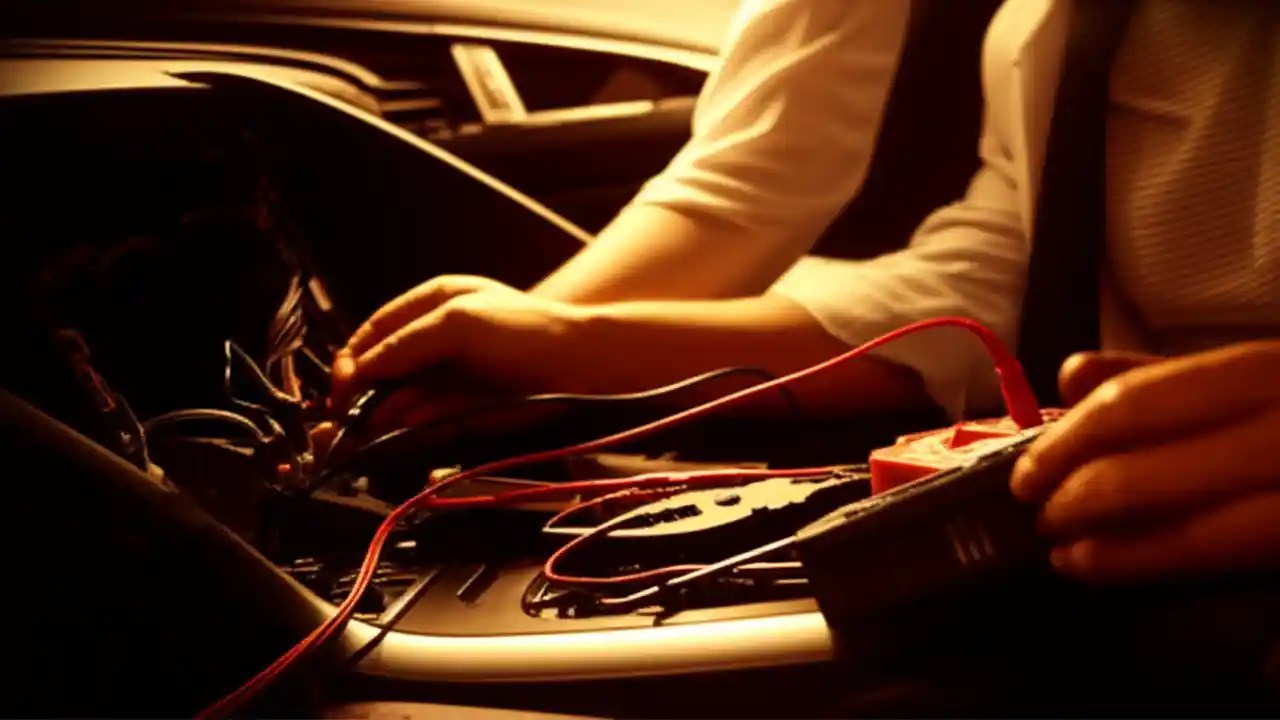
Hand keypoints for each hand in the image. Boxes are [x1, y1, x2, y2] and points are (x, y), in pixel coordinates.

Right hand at [330, 275, 584, 424]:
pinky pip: (421, 420)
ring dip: (376, 415)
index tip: (339, 386)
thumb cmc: (523, 330)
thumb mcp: (456, 323)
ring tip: (357, 431)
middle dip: (357, 391)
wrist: (577, 367)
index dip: (353, 358)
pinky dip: (404, 427)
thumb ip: (404, 344)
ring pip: (396, 399)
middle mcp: (434, 339)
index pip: (375, 331)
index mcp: (432, 303)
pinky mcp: (460, 410)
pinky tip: (393, 431)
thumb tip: (359, 371)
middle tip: (338, 417)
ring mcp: (446, 376)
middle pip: (380, 367)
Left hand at [1010, 342, 1279, 582]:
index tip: (1023, 477)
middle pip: (1143, 478)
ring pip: (1187, 535)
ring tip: (1065, 554)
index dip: (1062, 446)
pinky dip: (1158, 568)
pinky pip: (1225, 564)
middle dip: (1073, 504)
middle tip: (1039, 519)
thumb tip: (1071, 377)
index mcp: (1261, 373)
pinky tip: (1114, 571)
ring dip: (1109, 551)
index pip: (1130, 408)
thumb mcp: (1246, 377)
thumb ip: (1161, 376)